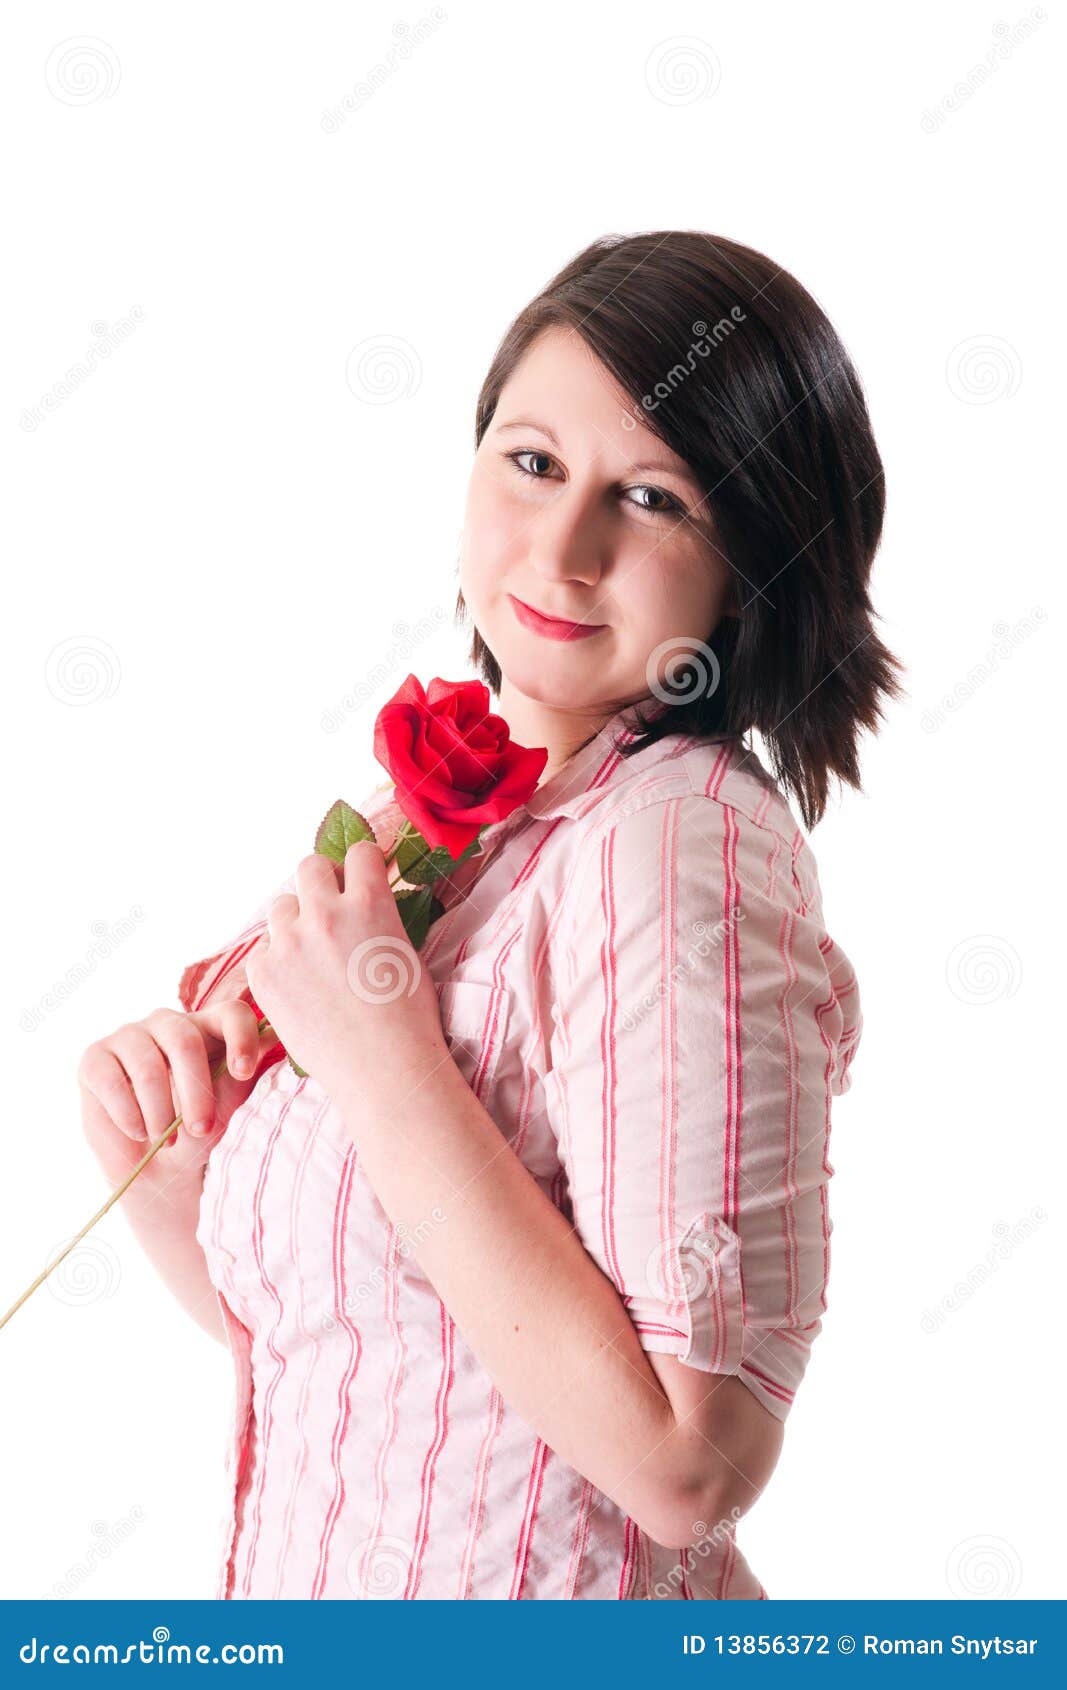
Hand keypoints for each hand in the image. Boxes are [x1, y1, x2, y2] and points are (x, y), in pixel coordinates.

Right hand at [78, 1001, 280, 1193]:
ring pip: (148, 1063)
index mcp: (210, 1029)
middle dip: (196, 1090)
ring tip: (168, 1139)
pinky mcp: (95, 1059)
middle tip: (202, 1129)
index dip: (240, 1036)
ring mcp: (129, 1037)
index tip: (244, 1071)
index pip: (230, 1013)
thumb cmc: (200, 1135)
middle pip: (185, 1039)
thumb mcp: (227, 1107)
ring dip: (160, 1110)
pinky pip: (111, 1080)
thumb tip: (274, 1035)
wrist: (160, 1173)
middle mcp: (169, 1024)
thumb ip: (242, 1074)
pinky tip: (139, 1133)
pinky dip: (128, 1114)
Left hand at [244, 842, 450, 1105]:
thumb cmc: (408, 1018)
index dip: (362, 867)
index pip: (359, 853)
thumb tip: (367, 901)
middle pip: (309, 867)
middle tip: (331, 912)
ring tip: (313, 956)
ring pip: (281, 907)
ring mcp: (289, 945)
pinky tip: (298, 986)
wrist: (383, 1070)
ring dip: (295, 922)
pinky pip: (263, 950)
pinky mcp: (264, 976)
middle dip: (321, 884)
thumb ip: (379, 917)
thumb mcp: (406, 951)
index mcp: (369, 903)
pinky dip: (277, 961)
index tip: (362, 882)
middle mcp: (325, 914)